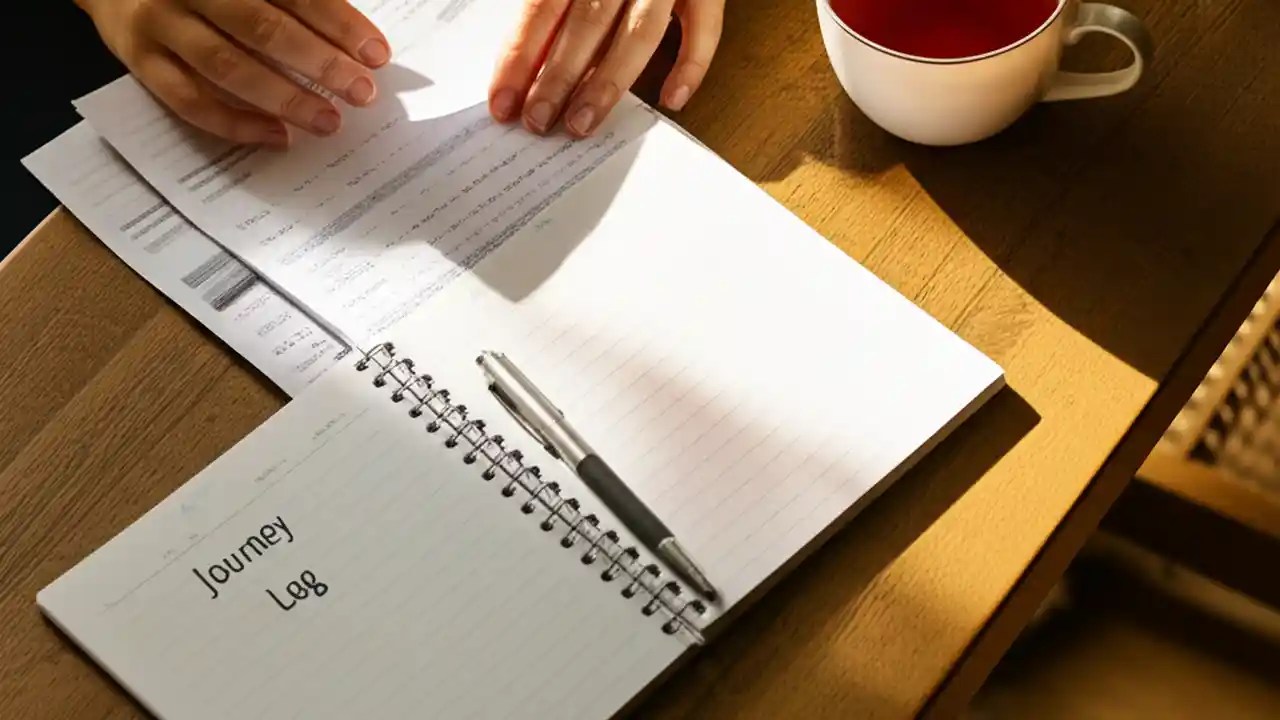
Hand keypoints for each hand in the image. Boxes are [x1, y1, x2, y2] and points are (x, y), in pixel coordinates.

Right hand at [77, 0, 391, 146]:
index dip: (339, 24)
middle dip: (320, 63)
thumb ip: (290, 0)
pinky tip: (277, 136)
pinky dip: (236, 123)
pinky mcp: (141, 61)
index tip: (376, 54)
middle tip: (361, 92)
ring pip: (228, 67)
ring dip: (284, 98)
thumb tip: (349, 40)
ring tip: (328, 121)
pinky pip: (190, 101)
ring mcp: (162, 25)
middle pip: (264, 29)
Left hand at [488, 0, 724, 137]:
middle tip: (537, 122)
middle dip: (557, 77)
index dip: (520, 57)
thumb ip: (555, 3)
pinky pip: (705, 29)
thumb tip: (527, 62)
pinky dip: (690, 66)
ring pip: (637, 33)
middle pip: (586, 23)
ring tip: (582, 123)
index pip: (542, 9)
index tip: (502, 102)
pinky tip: (670, 100)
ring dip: (608, 82)